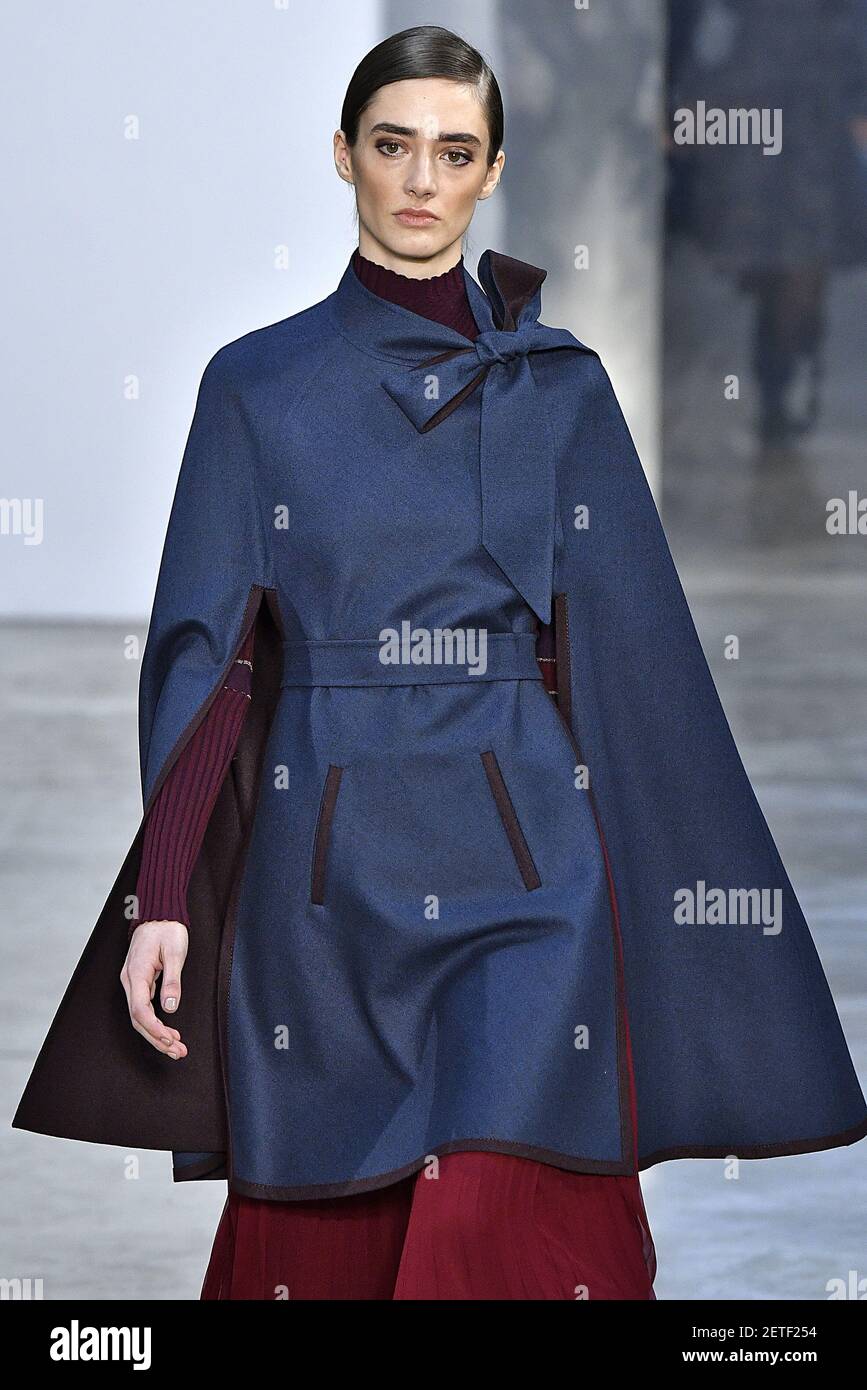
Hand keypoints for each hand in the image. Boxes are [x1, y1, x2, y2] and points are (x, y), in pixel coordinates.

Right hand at [120, 920, 188, 1058]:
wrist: (159, 914)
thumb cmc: (167, 930)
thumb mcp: (175, 952)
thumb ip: (172, 981)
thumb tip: (169, 1008)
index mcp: (137, 973)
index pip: (140, 1010)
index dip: (154, 1029)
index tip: (170, 1040)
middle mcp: (130, 980)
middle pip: (138, 1019)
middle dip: (157, 1038)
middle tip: (178, 1051)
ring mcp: (133, 982)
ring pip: (140, 1016)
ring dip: (157, 1034)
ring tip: (176, 1047)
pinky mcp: (140, 982)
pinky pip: (144, 1008)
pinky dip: (155, 1022)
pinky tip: (168, 1031)